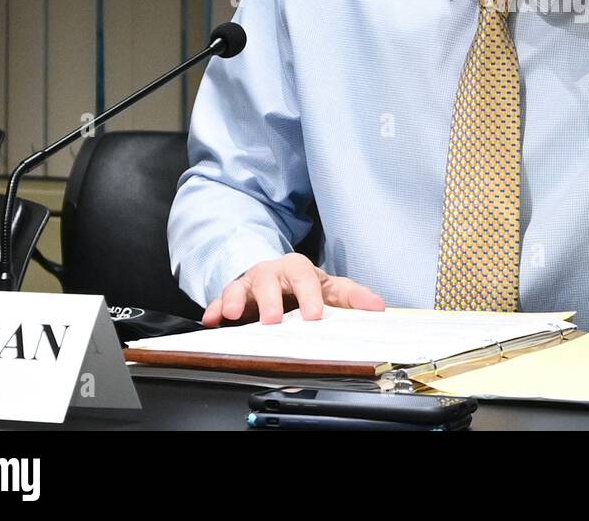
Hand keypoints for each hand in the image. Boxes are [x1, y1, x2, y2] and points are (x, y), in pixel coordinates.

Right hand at [202, 252, 385, 326]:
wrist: (278, 280)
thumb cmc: (305, 286)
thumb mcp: (330, 289)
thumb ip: (352, 297)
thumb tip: (377, 307)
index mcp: (298, 269)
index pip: (304, 276)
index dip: (309, 295)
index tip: (314, 315)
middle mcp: (272, 272)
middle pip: (269, 279)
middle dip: (270, 299)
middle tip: (273, 320)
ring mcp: (249, 283)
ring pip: (240, 286)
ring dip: (235, 300)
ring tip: (232, 314)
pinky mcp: (232, 297)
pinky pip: (218, 301)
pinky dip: (214, 308)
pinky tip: (211, 319)